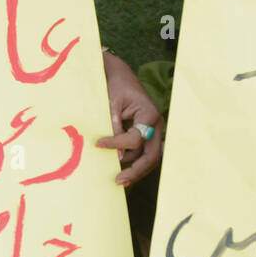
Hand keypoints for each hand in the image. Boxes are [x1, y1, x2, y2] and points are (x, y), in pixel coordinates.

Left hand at [95, 52, 162, 185]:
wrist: (121, 76)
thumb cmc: (115, 86)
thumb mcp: (112, 104)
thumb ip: (116, 127)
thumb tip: (119, 155)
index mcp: (149, 114)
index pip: (136, 138)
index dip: (117, 144)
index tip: (98, 144)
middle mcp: (157, 124)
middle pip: (152, 155)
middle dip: (136, 170)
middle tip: (119, 181)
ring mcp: (155, 130)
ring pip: (150, 157)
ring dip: (136, 169)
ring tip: (119, 179)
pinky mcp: (149, 133)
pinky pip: (146, 152)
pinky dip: (136, 162)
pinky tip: (124, 172)